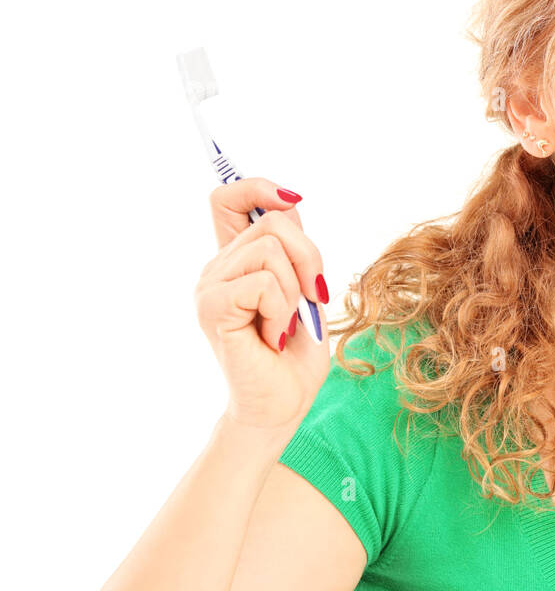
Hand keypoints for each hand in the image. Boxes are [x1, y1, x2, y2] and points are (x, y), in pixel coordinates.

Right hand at [194, 178, 330, 438]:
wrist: (283, 403)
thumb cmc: (295, 353)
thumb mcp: (305, 288)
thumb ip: (294, 248)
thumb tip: (289, 202)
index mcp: (236, 261)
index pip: (227, 198)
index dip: (259, 187)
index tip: (291, 201)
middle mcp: (216, 269)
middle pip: (272, 221)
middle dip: (309, 257)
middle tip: (305, 300)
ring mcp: (209, 288)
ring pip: (273, 249)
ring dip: (295, 291)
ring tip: (283, 324)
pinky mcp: (212, 308)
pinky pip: (265, 283)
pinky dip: (282, 310)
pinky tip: (272, 337)